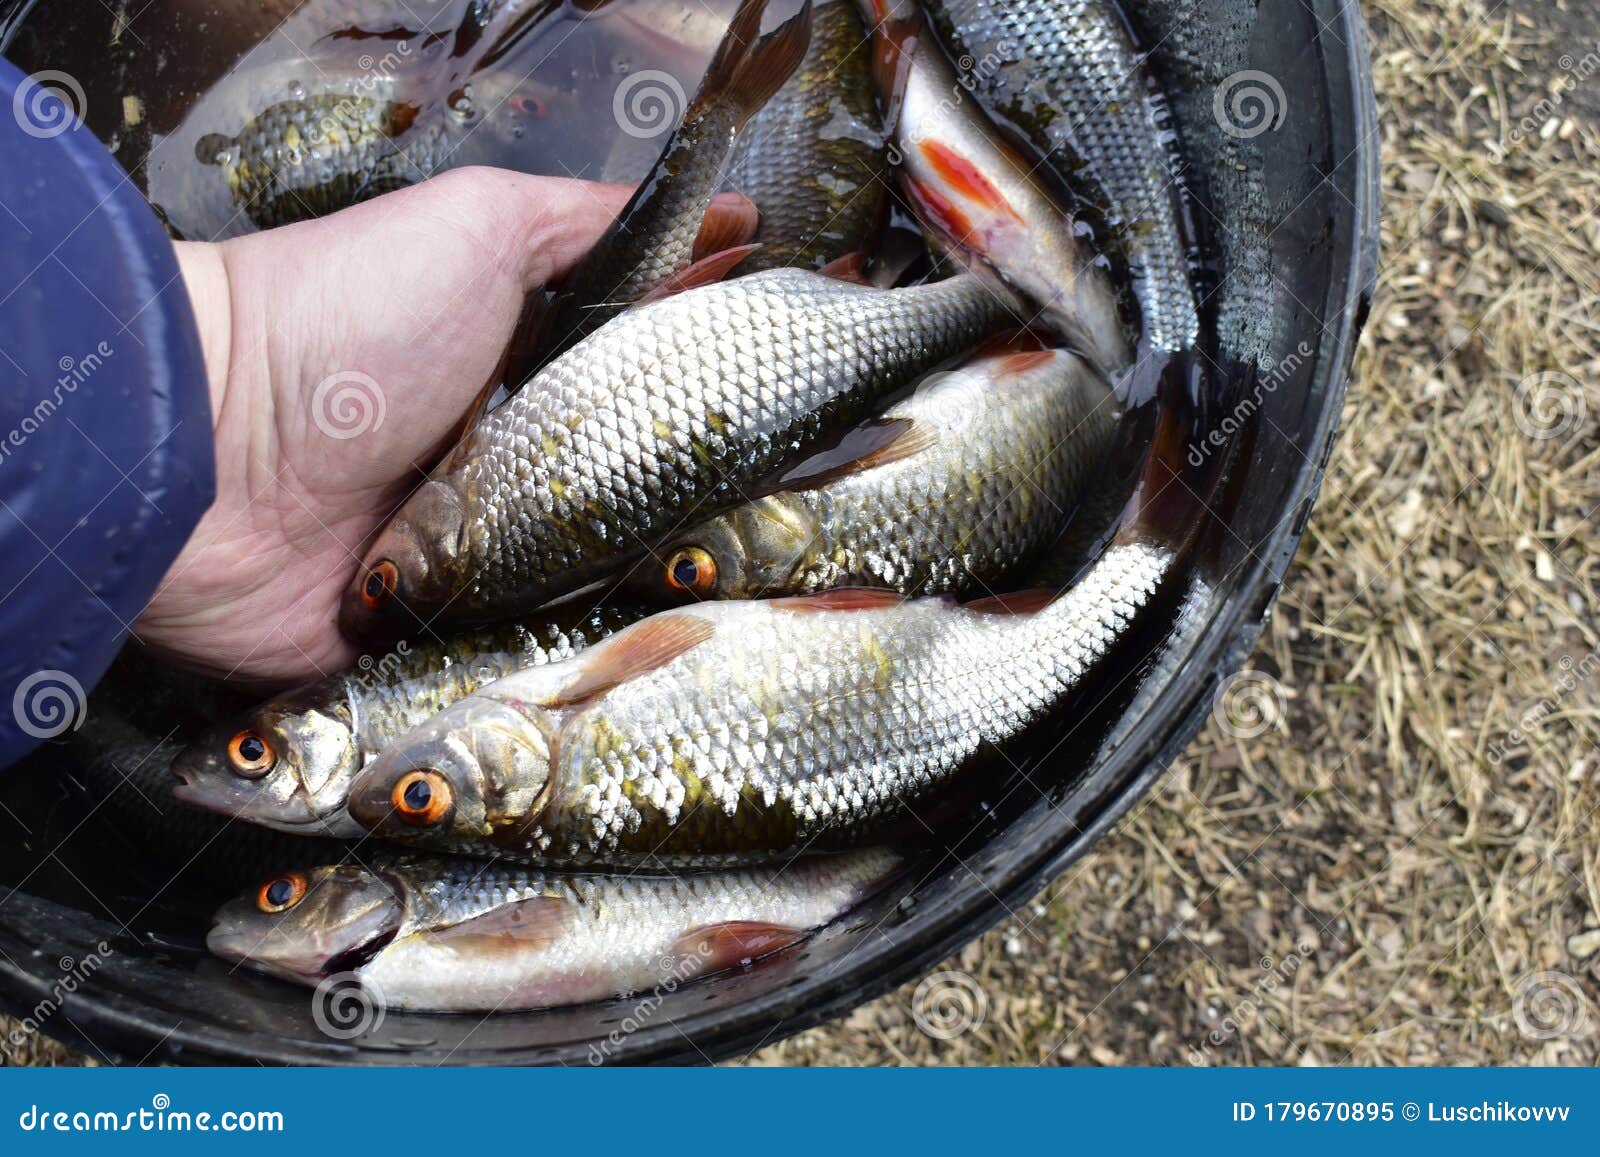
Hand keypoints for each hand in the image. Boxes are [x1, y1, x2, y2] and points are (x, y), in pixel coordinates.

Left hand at [139, 167, 755, 684]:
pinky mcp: (435, 646)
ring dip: (647, 612)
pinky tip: (637, 689)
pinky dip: (566, 677)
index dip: (721, 419)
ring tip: (726, 626)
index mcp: (532, 380)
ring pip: (597, 601)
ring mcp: (477, 566)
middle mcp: (514, 474)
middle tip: (769, 542)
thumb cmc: (341, 324)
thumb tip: (728, 220)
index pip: (655, 407)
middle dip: (698, 531)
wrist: (206, 452)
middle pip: (638, 511)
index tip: (791, 434)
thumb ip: (594, 221)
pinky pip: (520, 672)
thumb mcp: (480, 228)